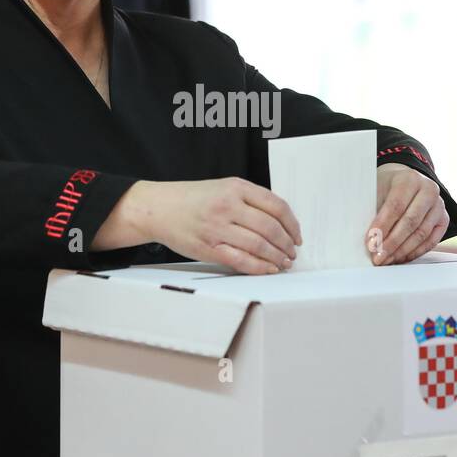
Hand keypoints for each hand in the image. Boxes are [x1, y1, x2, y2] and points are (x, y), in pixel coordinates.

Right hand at [104, 178, 302, 274]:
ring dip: (276, 257)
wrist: (158, 208)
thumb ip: (249, 200)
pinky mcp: (208, 248)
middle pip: (270, 227)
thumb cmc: (192, 198)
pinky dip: (259, 267)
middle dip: (286, 244)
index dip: (292, 224)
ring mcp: (217, 228)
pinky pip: (241, 260)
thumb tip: (279, 222)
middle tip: (292, 252)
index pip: (276, 206)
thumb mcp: (223, 187)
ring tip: (283, 262)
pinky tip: (268, 269)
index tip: (297, 235)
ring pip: (258, 245)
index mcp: (235, 187)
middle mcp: (227, 206)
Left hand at [366, 164, 450, 264]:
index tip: (371, 242)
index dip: (383, 226)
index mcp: (410, 179)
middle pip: (410, 222)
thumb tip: (369, 238)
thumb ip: (373, 211)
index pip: (396, 206)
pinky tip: (401, 257)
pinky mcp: (443, 220)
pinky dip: (414, 252)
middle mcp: (428, 190)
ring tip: (387, 259)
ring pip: (422, 234)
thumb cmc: (388, 187)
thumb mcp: (377, 190)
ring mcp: (439, 205)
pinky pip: (431, 241)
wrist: (406, 182)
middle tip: (378, 256)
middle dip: (392, 243)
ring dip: (402, 251)